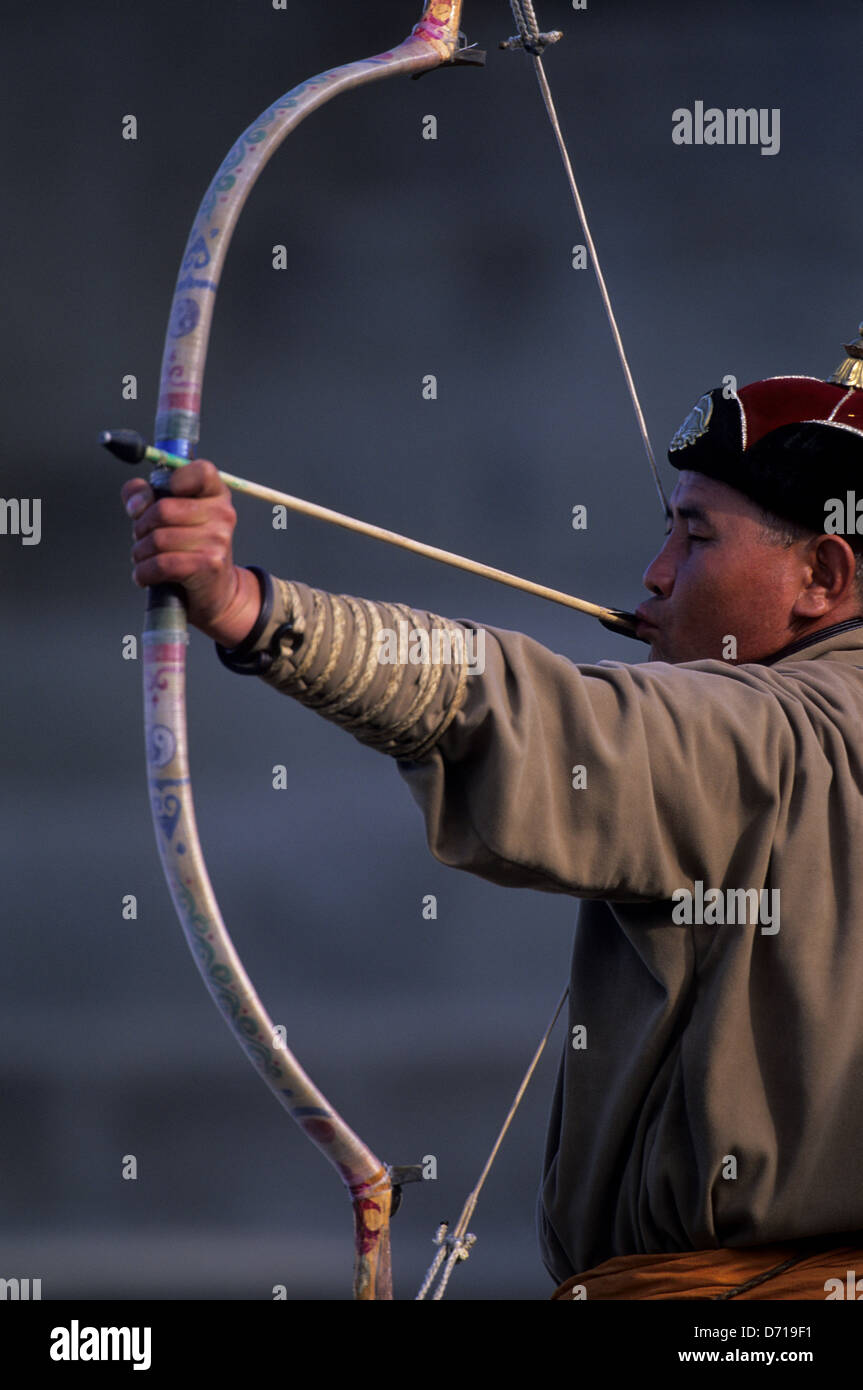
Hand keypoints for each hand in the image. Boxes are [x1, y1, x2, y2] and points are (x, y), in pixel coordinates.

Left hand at [122, 459, 261, 646]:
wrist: (215, 590)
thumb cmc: (187, 548)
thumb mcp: (168, 516)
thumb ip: (144, 495)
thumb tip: (136, 503)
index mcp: (215, 493)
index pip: (201, 471)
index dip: (174, 480)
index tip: (161, 497)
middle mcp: (222, 513)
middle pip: (163, 510)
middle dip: (141, 528)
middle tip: (143, 539)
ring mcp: (219, 539)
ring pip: (158, 539)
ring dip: (141, 553)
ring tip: (144, 559)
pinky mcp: (209, 564)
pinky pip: (162, 564)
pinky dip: (144, 572)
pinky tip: (144, 575)